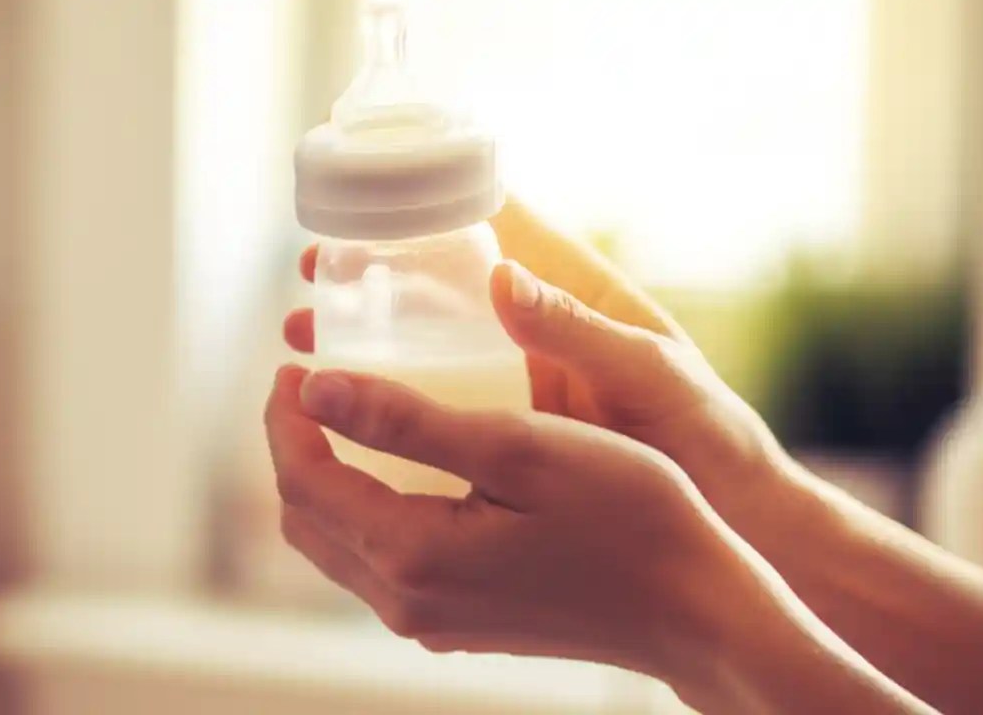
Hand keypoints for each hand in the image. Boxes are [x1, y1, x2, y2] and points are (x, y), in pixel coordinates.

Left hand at [263, 366, 938, 714]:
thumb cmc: (627, 513)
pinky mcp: (459, 623)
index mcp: (410, 555)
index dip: (285, 415)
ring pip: (339, 545)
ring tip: (346, 414)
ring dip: (328, 478)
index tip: (295, 359)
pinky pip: (381, 564)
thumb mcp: (516, 446)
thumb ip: (405, 419)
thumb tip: (315, 389)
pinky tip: (399, 468)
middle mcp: (405, 602)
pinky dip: (367, 509)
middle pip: (308, 517)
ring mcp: (432, 622)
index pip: (303, 479)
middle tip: (311, 381)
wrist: (697, 609)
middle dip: (295, 445)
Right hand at [284, 201, 787, 539]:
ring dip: (371, 338)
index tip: (364, 215)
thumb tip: (502, 277)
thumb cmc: (704, 432)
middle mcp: (536, 330)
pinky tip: (349, 411)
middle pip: (441, 285)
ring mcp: (519, 380)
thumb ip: (581, 330)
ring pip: (429, 345)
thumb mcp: (648, 373)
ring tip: (308, 341)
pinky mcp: (511, 429)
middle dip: (376, 278)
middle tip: (315, 280)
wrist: (731, 513)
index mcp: (574, 294)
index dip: (427, 211)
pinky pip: (442, 401)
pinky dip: (394, 396)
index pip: (493, 229)